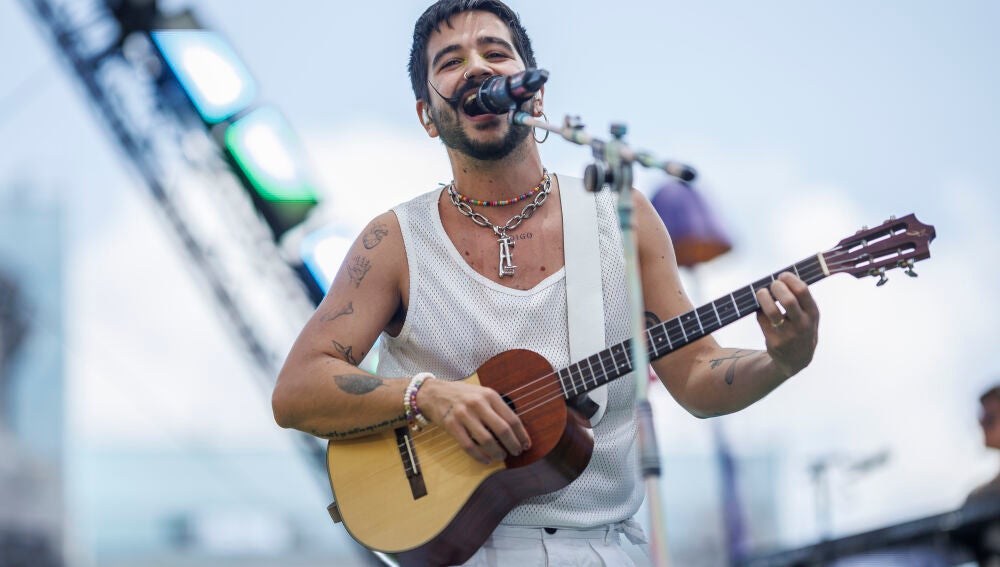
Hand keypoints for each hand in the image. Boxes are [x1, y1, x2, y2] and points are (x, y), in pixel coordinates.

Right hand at [417, 378, 531, 464]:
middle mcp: (478, 404)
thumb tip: (515, 429)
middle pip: (502, 430)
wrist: (433, 392)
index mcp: (489, 395)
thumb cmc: (461, 394)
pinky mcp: (452, 425)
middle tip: (517, 452)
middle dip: (513, 444)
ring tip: (501, 456)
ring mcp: (464, 415)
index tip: (526, 444)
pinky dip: (480, 456)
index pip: (511, 418)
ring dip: (497, 452)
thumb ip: (496, 407)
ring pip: (486, 440)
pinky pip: (469, 446)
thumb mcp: (481, 393)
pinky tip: (486, 460)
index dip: (521, 434)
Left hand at [754, 272, 819, 377]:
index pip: (803, 291)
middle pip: (787, 299)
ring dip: (763, 297)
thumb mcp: (809, 316)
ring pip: (771, 310)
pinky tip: (761, 310)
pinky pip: (762, 320)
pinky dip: (759, 311)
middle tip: (772, 285)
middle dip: (776, 287)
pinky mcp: (774, 342)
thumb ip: (801, 299)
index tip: (782, 276)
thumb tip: (782, 276)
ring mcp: (788, 335)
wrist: (796, 360)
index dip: (790, 279)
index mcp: (813, 314)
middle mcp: (803, 325)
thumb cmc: (801, 329)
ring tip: (761, 292)